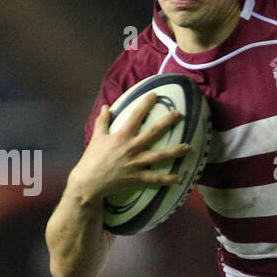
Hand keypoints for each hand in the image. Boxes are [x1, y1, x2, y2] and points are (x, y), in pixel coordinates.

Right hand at [69, 93, 186, 200]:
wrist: (89, 182)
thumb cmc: (92, 159)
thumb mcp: (96, 137)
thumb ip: (103, 121)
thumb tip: (106, 106)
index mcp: (121, 136)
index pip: (135, 116)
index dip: (145, 104)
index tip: (155, 94)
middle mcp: (131, 148)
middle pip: (153, 133)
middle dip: (167, 122)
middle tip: (180, 114)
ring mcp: (135, 163)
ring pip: (159, 156)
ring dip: (174, 151)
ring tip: (187, 147)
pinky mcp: (137, 177)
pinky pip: (155, 178)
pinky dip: (168, 180)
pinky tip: (180, 178)